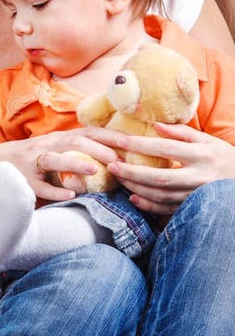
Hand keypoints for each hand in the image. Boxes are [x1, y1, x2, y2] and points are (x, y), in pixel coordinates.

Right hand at [0, 127, 121, 203]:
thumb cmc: (29, 160)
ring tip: (95, 171)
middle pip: (75, 141)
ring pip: (55, 160)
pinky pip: (39, 187)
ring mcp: (33, 163)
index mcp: (58, 139)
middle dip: (99, 149)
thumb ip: (77, 152)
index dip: (111, 135)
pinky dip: (54, 191)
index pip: (89, 132)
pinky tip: (69, 196)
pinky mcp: (22, 181)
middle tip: (121, 159)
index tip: (134, 141)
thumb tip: (113, 159)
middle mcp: (47, 147)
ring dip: (75, 164)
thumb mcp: (53, 150)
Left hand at [105, 123, 234, 214]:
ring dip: (136, 187)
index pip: (167, 149)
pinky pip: (167, 209)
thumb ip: (183, 132)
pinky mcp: (193, 209)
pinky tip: (133, 197)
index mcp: (203, 155)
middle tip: (112, 165)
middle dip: (133, 172)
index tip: (121, 141)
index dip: (142, 145)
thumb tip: (155, 125)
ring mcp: (196, 196)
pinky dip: (148, 205)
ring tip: (118, 178)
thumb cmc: (224, 158)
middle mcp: (199, 177)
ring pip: (161, 195)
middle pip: (160, 177)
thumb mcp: (209, 141)